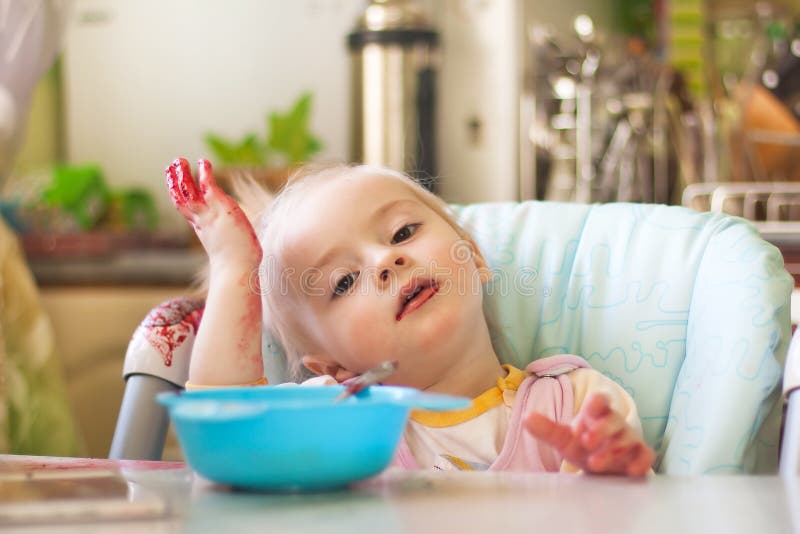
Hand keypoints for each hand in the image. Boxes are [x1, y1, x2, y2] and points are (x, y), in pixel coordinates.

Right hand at [166, 158, 261, 268]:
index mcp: (203, 230)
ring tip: (178, 160)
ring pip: (188, 192)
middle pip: (182, 199)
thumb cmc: (238, 265)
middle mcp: (202, 221)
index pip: (187, 210)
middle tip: (170, 167)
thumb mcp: (229, 250)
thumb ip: (229, 244)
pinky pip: (209, 186)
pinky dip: (205, 174)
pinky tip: (204, 162)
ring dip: (183, 175)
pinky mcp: (222, 207)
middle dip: (175, 183)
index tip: (175, 188)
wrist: (237, 269)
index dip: (179, 197)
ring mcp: (210, 214)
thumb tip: (239, 252)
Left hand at [525, 392, 654, 475]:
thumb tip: (526, 418)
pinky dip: (640, 462)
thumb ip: (547, 429)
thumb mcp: (564, 439)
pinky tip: (630, 471)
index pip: (600, 400)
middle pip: (614, 420)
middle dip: (601, 430)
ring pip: (627, 440)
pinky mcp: (640, 456)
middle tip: (585, 442)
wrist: (604, 468)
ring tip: (594, 464)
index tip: (583, 417)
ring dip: (612, 451)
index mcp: (597, 414)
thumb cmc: (585, 447)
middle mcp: (616, 424)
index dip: (594, 404)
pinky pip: (646, 455)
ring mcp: (630, 439)